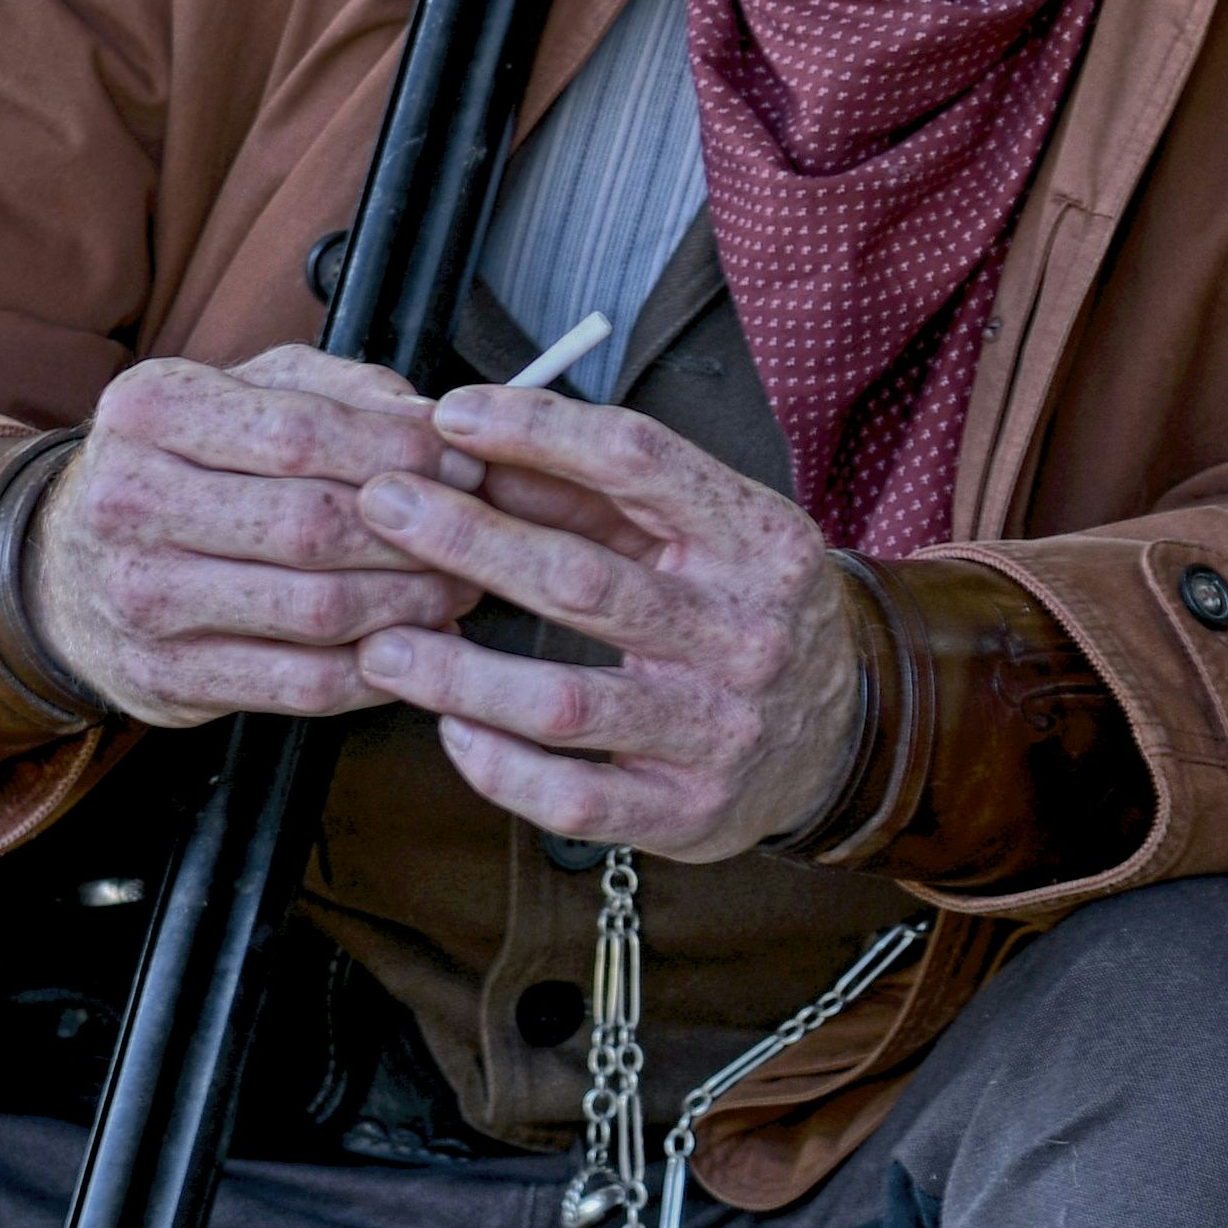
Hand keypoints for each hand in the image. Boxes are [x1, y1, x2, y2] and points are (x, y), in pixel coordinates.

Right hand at [22, 345, 496, 728]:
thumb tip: (439, 420)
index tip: (472, 462)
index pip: (304, 433)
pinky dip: (376, 671)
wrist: (62, 567)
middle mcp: (131, 501)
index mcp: (152, 411)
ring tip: (458, 590)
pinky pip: (301, 684)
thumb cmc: (181, 468)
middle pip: (314, 525)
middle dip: (420, 536)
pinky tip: (413, 648)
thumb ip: (339, 392)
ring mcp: (141, 597)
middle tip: (482, 536)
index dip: (407, 453)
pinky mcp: (165, 678)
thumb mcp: (240, 394)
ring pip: (316, 610)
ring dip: (411, 605)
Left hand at [348, 388, 879, 859]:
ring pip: (566, 702)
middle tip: (381, 509)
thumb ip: (594, 497)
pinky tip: (450, 730)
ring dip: (458, 672)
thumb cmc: (747, 611)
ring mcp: (720, 729)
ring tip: (382, 646)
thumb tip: (474, 454)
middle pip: (583, 579)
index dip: (536, 430)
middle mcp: (746, 632)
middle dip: (466, 540)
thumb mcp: (703, 533)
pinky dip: (499, 765)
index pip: (638, 461)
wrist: (846, 734)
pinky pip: (574, 797)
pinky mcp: (689, 812)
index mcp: (756, 540)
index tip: (450, 415)